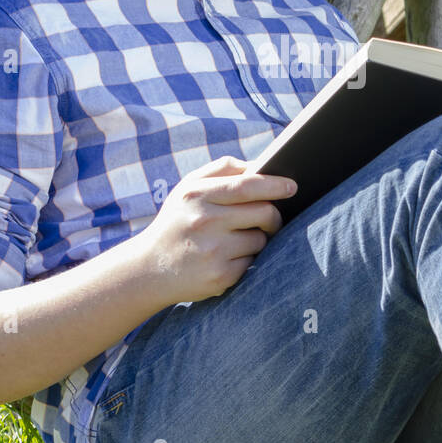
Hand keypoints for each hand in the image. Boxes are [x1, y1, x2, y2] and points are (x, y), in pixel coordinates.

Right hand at [138, 155, 297, 306]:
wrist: (149, 268)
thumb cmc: (178, 221)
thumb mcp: (188, 188)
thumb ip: (223, 170)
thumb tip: (261, 165)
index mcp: (196, 195)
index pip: (248, 185)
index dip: (275, 184)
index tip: (292, 186)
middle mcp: (204, 221)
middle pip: (264, 212)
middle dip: (273, 215)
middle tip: (270, 218)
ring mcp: (213, 251)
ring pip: (261, 239)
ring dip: (258, 238)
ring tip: (234, 240)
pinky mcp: (220, 277)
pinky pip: (252, 262)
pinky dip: (246, 260)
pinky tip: (225, 259)